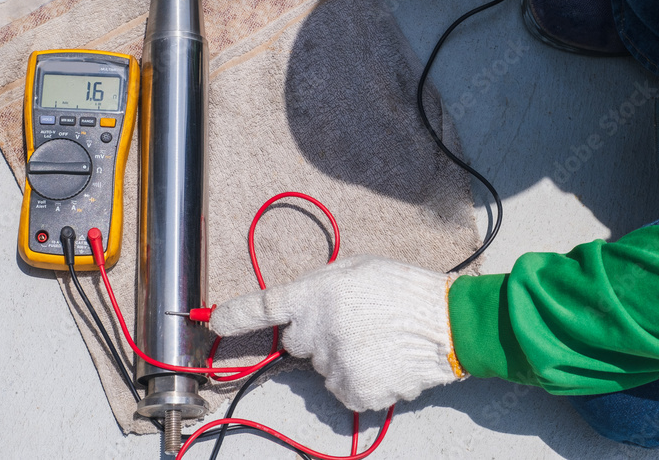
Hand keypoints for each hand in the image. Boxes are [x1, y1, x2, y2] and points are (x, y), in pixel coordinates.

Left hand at [210, 256, 465, 410]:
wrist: (446, 323)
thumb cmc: (404, 289)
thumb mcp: (356, 267)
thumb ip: (321, 285)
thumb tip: (302, 305)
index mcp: (316, 293)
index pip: (263, 307)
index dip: (235, 316)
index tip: (212, 323)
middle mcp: (318, 330)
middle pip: (297, 343)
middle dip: (315, 335)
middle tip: (354, 324)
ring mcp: (334, 365)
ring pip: (321, 367)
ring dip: (341, 357)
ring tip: (377, 341)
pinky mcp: (352, 391)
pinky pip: (342, 389)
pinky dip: (358, 380)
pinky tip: (382, 362)